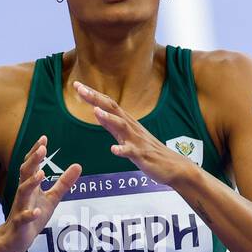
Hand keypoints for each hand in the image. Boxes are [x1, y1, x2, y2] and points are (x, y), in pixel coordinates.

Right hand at [1, 134, 81, 251]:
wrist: (14, 238)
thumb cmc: (32, 215)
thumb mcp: (52, 198)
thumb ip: (64, 183)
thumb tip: (78, 165)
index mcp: (30, 186)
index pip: (31, 166)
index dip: (36, 152)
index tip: (44, 139)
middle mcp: (24, 194)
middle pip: (25, 174)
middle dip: (33, 161)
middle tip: (42, 149)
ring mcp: (21, 208)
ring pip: (22, 193)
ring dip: (31, 183)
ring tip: (41, 174)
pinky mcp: (20, 224)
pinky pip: (23, 218)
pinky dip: (30, 214)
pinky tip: (37, 211)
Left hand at [72, 79, 190, 185]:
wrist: (173, 167)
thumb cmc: (149, 152)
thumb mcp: (127, 136)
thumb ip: (112, 126)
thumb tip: (97, 112)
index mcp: (127, 123)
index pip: (107, 104)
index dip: (92, 95)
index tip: (77, 85)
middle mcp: (132, 128)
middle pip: (112, 109)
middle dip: (96, 98)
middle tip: (80, 88)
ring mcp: (137, 141)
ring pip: (122, 127)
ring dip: (109, 118)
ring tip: (96, 111)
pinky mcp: (142, 155)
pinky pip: (132, 152)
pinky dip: (122, 150)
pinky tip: (114, 149)